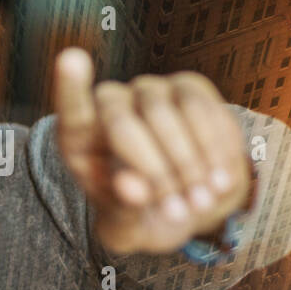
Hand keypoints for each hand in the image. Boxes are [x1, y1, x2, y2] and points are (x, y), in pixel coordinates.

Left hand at [53, 47, 251, 254]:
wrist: (188, 204)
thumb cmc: (144, 218)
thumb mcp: (128, 230)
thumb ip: (123, 212)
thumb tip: (130, 187)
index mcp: (80, 140)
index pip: (71, 111)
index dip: (70, 86)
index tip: (71, 59)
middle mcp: (110, 105)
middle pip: (122, 122)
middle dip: (155, 172)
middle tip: (179, 211)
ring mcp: (148, 91)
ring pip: (167, 112)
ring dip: (189, 164)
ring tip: (201, 203)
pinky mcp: (188, 88)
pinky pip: (205, 110)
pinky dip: (214, 151)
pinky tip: (220, 181)